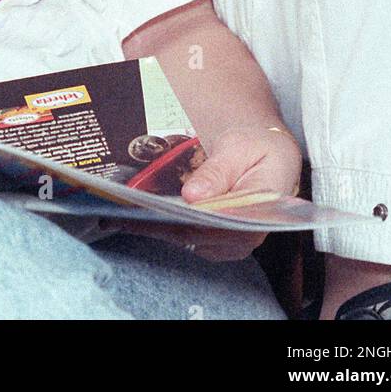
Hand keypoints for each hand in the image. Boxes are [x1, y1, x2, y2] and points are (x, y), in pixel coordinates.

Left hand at [95, 125, 302, 261]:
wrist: (269, 158)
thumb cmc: (258, 149)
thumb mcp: (242, 149)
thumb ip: (219, 171)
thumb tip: (192, 196)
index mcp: (260, 215)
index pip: (219, 225)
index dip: (185, 220)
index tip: (153, 210)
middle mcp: (244, 237)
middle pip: (196, 234)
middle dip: (159, 223)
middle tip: (123, 211)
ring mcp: (228, 243)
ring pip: (187, 238)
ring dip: (155, 226)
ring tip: (121, 212)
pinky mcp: (214, 241)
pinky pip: (185, 236)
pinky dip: (162, 225)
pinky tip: (137, 214)